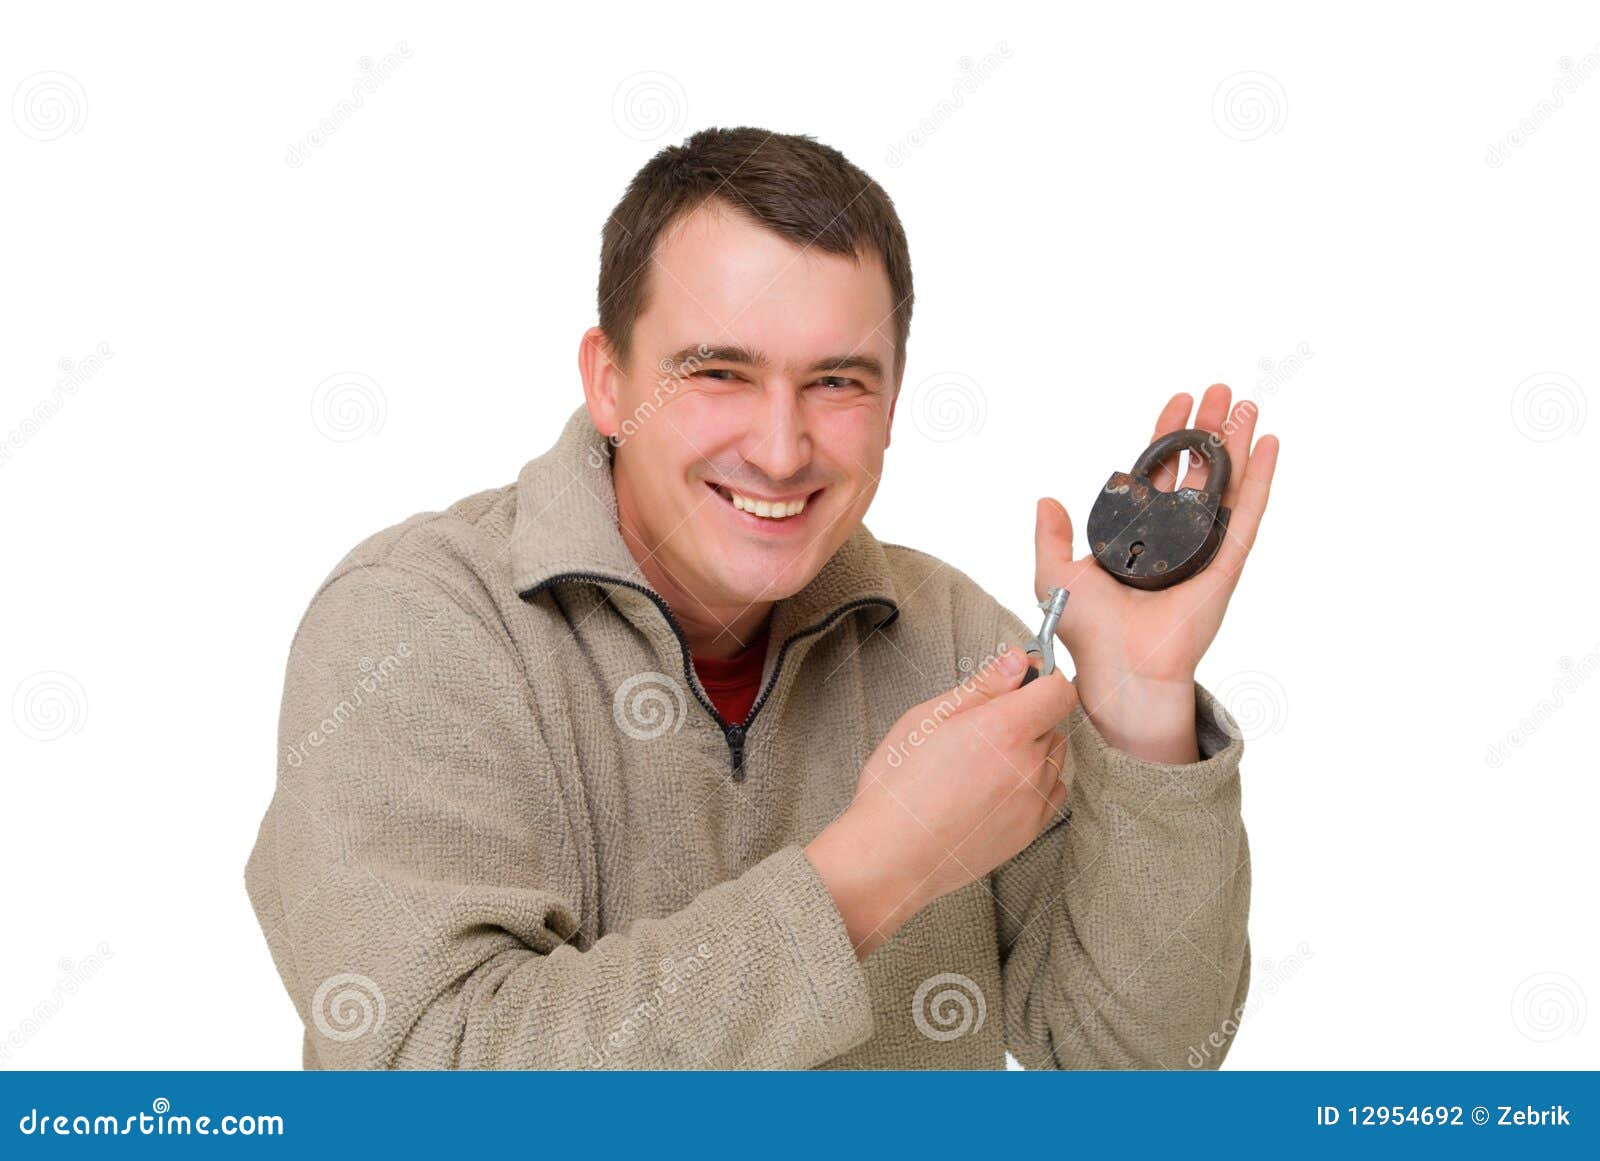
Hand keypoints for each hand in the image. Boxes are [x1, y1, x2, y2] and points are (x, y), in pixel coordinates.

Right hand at [805, 646, 1076, 957]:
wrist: (891, 857)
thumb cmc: (898, 788)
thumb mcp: (927, 719)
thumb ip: (982, 686)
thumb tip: (1019, 660)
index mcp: (1004, 729)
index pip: (1060, 690)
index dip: (1043, 680)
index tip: (1021, 683)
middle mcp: (1028, 764)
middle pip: (1053, 723)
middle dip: (1026, 717)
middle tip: (981, 729)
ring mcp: (1033, 801)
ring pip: (1053, 758)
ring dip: (1031, 751)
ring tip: (983, 763)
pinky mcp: (1031, 830)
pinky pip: (1051, 792)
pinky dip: (1033, 784)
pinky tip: (995, 788)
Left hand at [1033, 384, 1278, 762]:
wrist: (1119, 667)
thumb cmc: (1087, 630)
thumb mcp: (1054, 574)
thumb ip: (1050, 536)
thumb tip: (1046, 499)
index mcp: (1138, 531)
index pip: (1158, 470)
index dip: (1167, 434)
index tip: (1179, 400)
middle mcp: (1174, 535)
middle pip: (1199, 468)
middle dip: (1209, 428)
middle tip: (1221, 391)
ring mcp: (1204, 547)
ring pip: (1228, 482)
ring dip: (1239, 442)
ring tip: (1247, 403)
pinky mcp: (1226, 564)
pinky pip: (1248, 513)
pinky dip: (1261, 478)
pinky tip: (1270, 444)